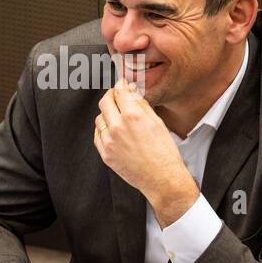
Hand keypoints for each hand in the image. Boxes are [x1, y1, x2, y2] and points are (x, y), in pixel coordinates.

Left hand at [93, 79, 197, 225]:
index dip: (120, 85)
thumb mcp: (157, 122)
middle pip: (105, 102)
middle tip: (116, 96)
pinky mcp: (105, 154)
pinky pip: (97, 135)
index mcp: (132, 116)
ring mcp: (109, 141)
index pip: (119, 92)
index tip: (122, 84)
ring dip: (106, 113)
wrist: (162, 178)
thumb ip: (141, 104)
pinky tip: (112, 131)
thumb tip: (131, 91)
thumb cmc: (164, 152)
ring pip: (99, 118)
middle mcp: (117, 127)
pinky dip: (103, 130)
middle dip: (110, 95)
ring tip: (117, 116)